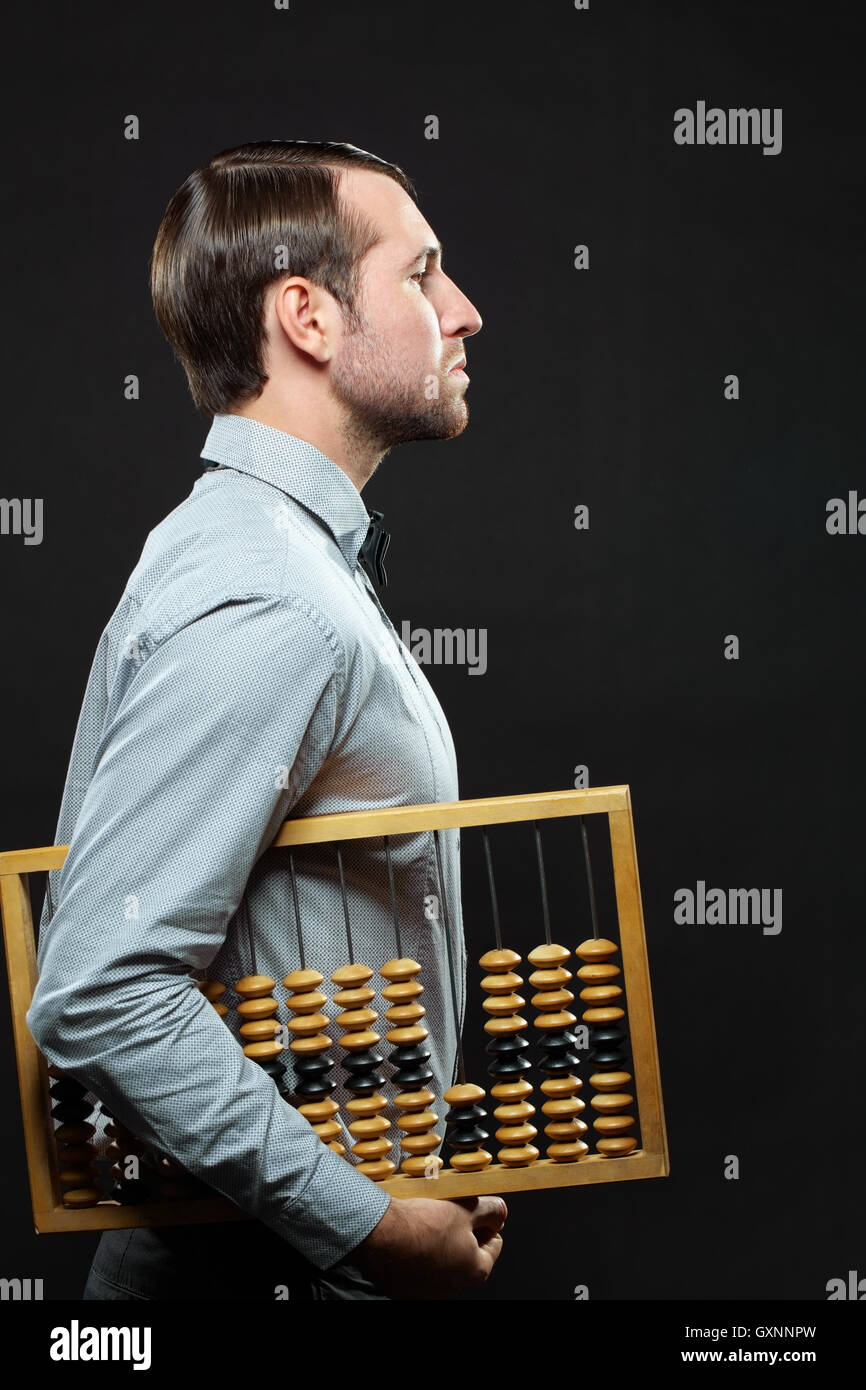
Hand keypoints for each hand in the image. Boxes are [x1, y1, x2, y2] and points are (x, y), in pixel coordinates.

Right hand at [354, 1194, 507, 1299]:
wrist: (380, 1235)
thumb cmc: (424, 1225)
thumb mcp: (467, 1208)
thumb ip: (492, 1210)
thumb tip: (501, 1212)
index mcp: (477, 1270)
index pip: (495, 1243)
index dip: (486, 1222)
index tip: (474, 1210)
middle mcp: (456, 1287)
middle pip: (469, 1253)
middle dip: (463, 1232)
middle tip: (449, 1212)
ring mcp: (431, 1291)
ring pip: (445, 1260)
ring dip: (441, 1242)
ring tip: (428, 1221)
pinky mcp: (408, 1290)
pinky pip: (422, 1268)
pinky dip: (421, 1253)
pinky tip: (412, 1236)